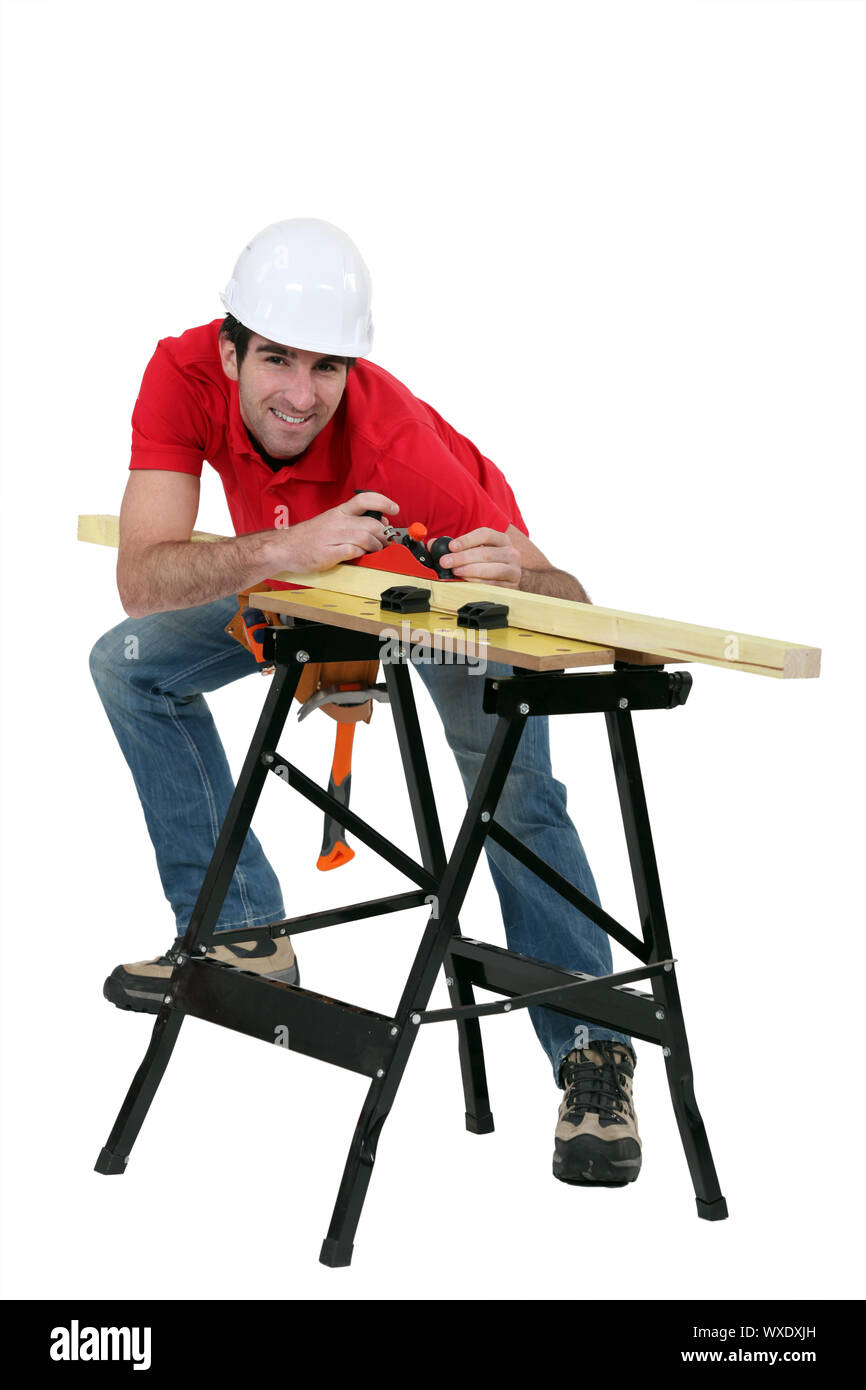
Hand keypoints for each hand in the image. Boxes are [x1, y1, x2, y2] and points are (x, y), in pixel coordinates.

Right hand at [275, 492, 399, 571]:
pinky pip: (353, 551)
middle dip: (384, 534)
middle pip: (370, 523)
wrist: (284, 548)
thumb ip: (354, 522)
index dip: (383, 502)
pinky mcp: (328, 553)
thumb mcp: (331, 522)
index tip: (394, 509)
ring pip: (365, 537)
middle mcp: (337, 522)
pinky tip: (361, 556)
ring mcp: (332, 537)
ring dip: (376, 546)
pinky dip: (362, 554)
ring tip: (375, 551)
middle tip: (386, 542)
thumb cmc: (309, 537)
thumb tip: (381, 522)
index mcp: (338, 512)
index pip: (364, 499)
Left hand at [437, 527, 521, 586]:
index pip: (485, 534)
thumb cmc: (487, 564)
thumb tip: (432, 545)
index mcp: (501, 540)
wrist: (507, 580)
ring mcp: (514, 570)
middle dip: (463, 557)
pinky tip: (466, 580)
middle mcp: (511, 553)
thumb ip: (454, 548)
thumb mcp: (473, 552)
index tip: (451, 546)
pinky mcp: (512, 586)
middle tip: (446, 561)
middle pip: (486, 553)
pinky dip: (478, 582)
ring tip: (455, 571)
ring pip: (491, 569)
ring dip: (470, 570)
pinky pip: (493, 584)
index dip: (467, 540)